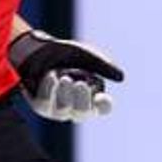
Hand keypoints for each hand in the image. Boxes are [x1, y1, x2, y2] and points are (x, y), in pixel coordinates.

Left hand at [8, 29, 122, 121]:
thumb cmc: (66, 54)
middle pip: (82, 114)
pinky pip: (45, 103)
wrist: (39, 48)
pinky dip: (49, 89)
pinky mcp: (40, 105)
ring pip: (63, 110)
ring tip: (64, 78)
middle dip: (82, 101)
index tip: (101, 97)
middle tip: (80, 84)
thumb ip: (103, 65)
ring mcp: (57, 108)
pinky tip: (51, 75)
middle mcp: (76, 106)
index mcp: (92, 96)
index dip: (104, 106)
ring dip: (65, 94)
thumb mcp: (87, 55)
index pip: (103, 107)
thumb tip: (121, 78)